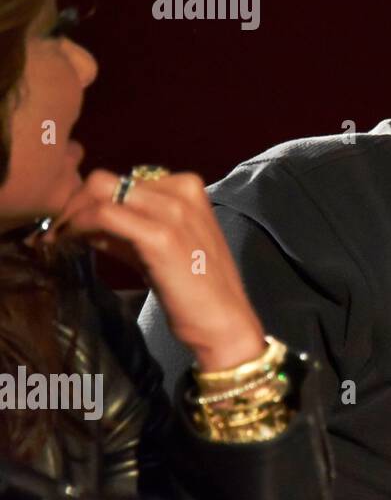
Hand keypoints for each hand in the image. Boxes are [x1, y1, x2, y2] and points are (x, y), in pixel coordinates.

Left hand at [41, 169, 265, 370]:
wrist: (223, 319)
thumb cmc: (195, 289)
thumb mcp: (161, 247)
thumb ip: (129, 229)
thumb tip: (86, 222)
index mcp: (187, 188)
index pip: (122, 181)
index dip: (90, 201)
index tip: (71, 225)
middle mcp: (182, 190)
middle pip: (106, 180)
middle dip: (75, 203)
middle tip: (60, 231)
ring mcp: (174, 211)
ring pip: (100, 192)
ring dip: (71, 215)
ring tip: (58, 239)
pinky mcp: (161, 236)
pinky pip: (103, 215)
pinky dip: (77, 226)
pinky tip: (67, 244)